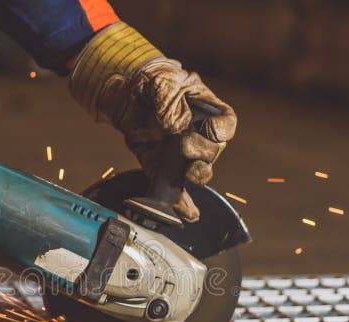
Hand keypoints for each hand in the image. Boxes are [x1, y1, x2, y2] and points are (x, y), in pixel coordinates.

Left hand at [70, 23, 235, 221]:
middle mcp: (197, 134)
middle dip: (202, 154)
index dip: (220, 132)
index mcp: (206, 110)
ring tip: (189, 175)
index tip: (210, 133)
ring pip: (197, 172)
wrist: (123, 91)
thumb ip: (169, 101)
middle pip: (212, 152)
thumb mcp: (160, 82)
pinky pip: (172, 185)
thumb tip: (175, 125)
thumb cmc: (151, 80)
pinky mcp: (160, 165)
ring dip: (196, 177)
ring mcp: (180, 152)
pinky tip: (186, 214)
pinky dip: (180, 201)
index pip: (224, 125)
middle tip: (184, 146)